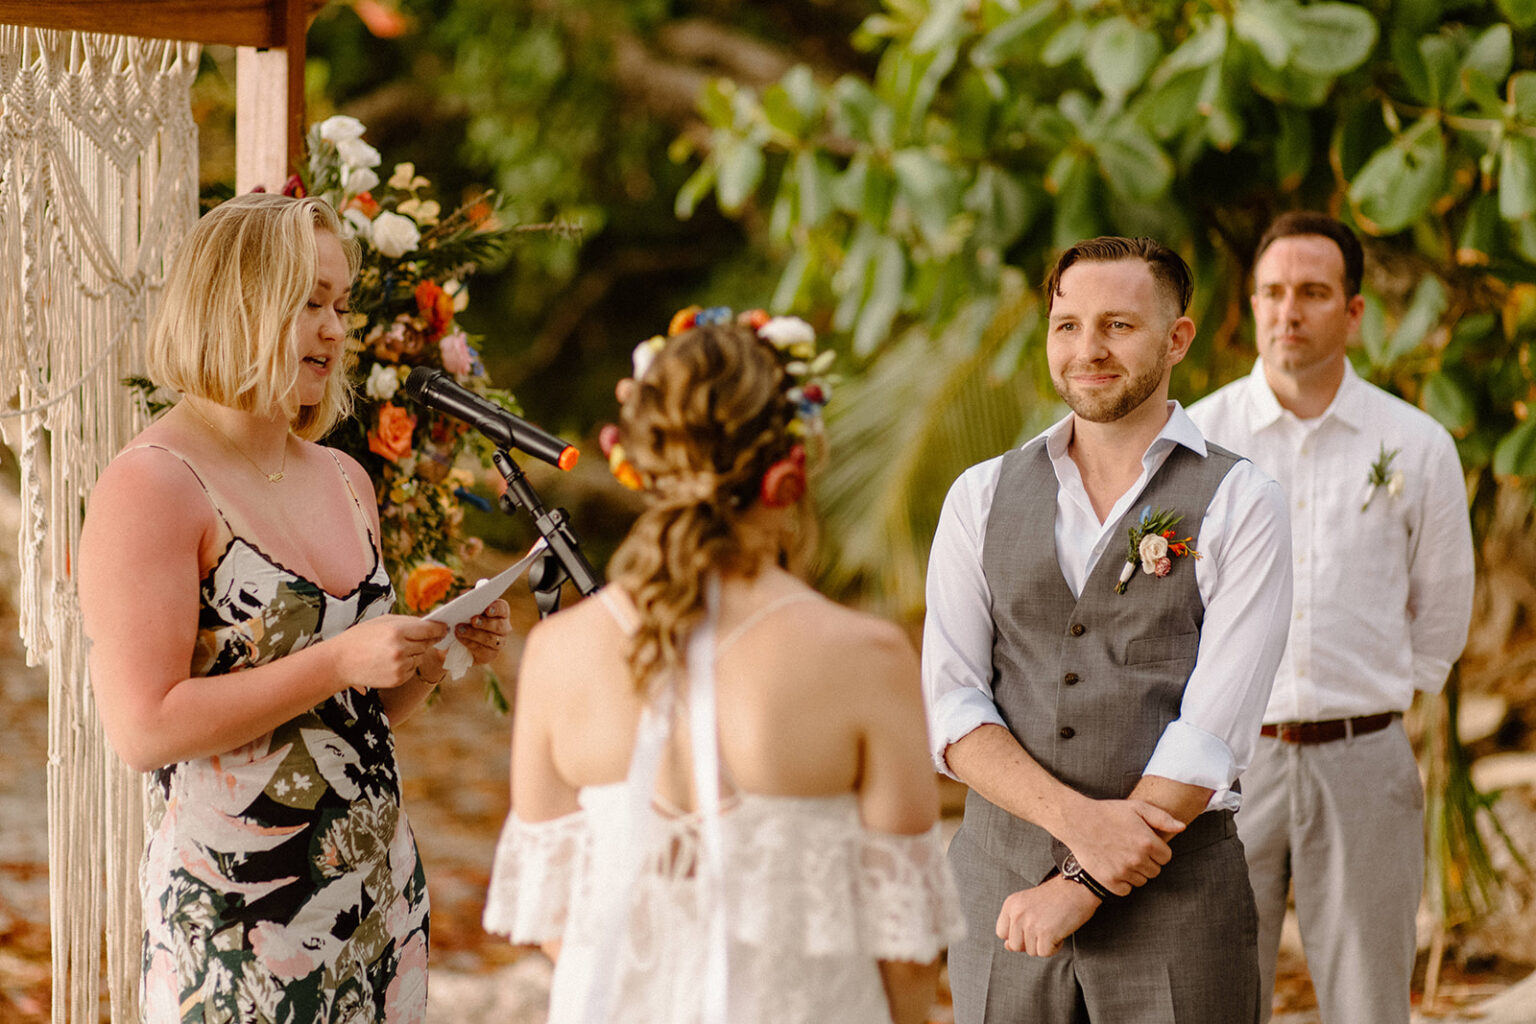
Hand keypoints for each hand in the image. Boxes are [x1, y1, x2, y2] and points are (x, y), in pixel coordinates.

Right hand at [330, 614, 448, 690]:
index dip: (439, 628)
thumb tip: (432, 624)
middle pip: (427, 643)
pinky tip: (389, 661)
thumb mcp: (383, 621)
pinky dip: (406, 665)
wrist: (340, 662)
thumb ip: (408, 622)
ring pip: (420, 657)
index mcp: (397, 631)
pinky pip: (412, 669)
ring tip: (393, 650)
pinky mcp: (398, 679)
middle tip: (418, 637)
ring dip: (413, 653)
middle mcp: (400, 649)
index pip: (429, 629)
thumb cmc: (361, 637)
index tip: (445, 627)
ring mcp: (400, 666)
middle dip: (425, 640)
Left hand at [455, 598, 510, 664]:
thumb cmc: (459, 621)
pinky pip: (483, 651)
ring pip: (492, 639)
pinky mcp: (490, 655)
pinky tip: (460, 639)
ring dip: (475, 634)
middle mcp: (503, 628)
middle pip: (499, 625)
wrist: (451, 643)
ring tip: (460, 630)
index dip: (496, 608)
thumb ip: (463, 607)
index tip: (487, 609)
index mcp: (499, 613)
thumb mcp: (460, 611)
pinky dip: (470, 644)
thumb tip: (459, 604)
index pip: (503, 608)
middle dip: (485, 623)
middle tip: (473, 620)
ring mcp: (498, 642)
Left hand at [996, 876, 1099, 955]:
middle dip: (1030, 942)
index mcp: (1010, 904)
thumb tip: (1007, 946)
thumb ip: (1016, 924)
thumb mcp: (1028, 904)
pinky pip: (1044, 953)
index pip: (1001, 932)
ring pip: (1031, 951)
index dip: (1016, 935)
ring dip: (1044, 944)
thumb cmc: (1056, 896)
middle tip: (1044, 928)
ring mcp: (1030, 924)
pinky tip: (1059, 933)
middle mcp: (1017, 914)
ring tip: (1053, 927)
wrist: (1077, 888)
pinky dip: (1054, 947)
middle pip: (1015, 945)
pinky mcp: (1045, 933)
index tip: (1029, 929)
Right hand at [1055, 796, 1182, 894]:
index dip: (1157, 850)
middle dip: (1147, 861)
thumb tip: (1182, 827)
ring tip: (1121, 856)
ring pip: (1141, 880)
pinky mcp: (1110, 881)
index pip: (1166, 857)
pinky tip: (1115, 867)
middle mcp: (1137, 859)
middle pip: (1155, 871)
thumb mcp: (1137, 808)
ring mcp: (1123, 872)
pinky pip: (1126, 890)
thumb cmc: (1108, 812)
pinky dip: (1122, 882)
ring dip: (1135, 871)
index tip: (1144, 843)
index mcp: (1147, 842)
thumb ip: (1162, 818)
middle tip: (1131, 849)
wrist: (1078, 821)